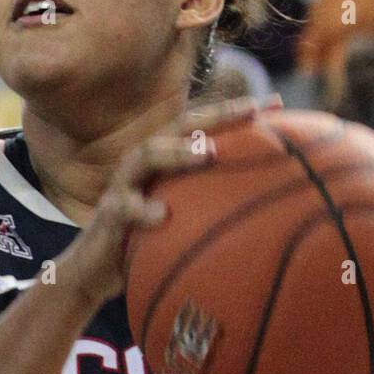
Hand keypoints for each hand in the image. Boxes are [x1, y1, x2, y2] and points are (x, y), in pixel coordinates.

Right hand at [62, 95, 279, 308]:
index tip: (278, 104)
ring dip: (178, 151)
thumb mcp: (182, 219)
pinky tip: (164, 215)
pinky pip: (125, 208)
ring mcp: (125, 185)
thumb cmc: (146, 242)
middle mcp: (145, 163)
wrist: (96, 269)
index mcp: (166, 160)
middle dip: (216, 115)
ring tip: (209, 153)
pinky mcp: (110, 214)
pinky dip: (144, 210)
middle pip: (180, 126)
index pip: (204, 128)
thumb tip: (265, 208)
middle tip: (251, 110)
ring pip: (147, 154)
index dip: (238, 113)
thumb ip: (210, 205)